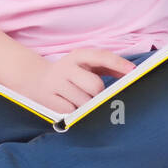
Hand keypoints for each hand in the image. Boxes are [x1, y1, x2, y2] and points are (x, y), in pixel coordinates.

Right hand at [11, 48, 137, 114]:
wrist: (35, 79)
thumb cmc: (71, 73)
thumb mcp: (86, 64)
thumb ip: (108, 66)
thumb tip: (130, 72)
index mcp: (78, 56)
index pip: (102, 57)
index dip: (119, 64)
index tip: (133, 72)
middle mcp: (66, 67)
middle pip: (95, 86)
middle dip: (99, 94)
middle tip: (93, 95)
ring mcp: (56, 84)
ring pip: (84, 102)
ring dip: (86, 105)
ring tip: (78, 100)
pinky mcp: (49, 100)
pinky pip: (72, 112)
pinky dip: (75, 112)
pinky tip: (68, 105)